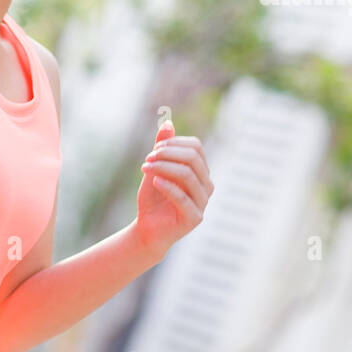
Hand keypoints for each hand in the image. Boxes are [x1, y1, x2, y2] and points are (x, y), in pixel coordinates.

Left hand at [134, 119, 213, 259]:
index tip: (154, 148)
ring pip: (188, 175)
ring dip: (163, 168)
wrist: (148, 229)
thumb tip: (167, 123)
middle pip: (193, 159)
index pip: (195, 147)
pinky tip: (154, 182)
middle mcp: (206, 186)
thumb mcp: (155, 170)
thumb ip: (162, 149)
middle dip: (168, 154)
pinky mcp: (194, 218)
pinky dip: (167, 186)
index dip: (174, 143)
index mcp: (200, 172)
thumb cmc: (153, 199)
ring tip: (145, 168)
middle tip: (148, 157)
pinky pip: (182, 197)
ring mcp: (203, 203)